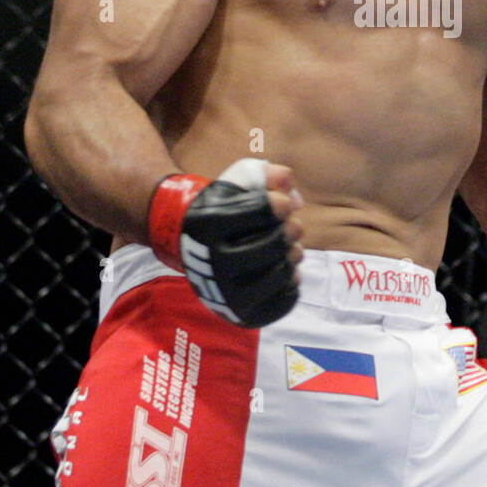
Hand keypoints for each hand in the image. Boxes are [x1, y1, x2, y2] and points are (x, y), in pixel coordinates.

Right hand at [149, 158, 303, 327]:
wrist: (193, 246)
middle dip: (290, 232)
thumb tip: (286, 181)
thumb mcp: (235, 181)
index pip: (253, 213)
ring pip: (278, 276)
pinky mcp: (242, 313)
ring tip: (292, 248)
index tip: (283, 203)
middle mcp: (213, 263)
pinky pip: (281, 303)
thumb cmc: (220, 209)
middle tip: (294, 226)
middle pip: (270, 247)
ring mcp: (227, 293)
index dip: (276, 205)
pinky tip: (286, 269)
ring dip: (293, 257)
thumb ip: (262, 172)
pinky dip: (292, 285)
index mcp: (207, 225)